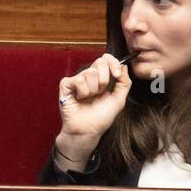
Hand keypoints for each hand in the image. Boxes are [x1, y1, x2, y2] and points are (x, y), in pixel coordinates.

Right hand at [54, 54, 130, 168]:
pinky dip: (82, 91)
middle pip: (99, 62)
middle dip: (104, 79)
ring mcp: (77, 80)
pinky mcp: (66, 85)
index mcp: (101, 78)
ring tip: (88, 98)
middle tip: (100, 92)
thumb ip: (124, 82)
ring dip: (93, 90)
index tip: (117, 75)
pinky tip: (80, 98)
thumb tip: (124, 66)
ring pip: (89, 73)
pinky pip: (78, 80)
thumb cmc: (101, 118)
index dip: (113, 64)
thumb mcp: (119, 100)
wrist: (88, 130)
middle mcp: (89, 77)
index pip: (107, 60)